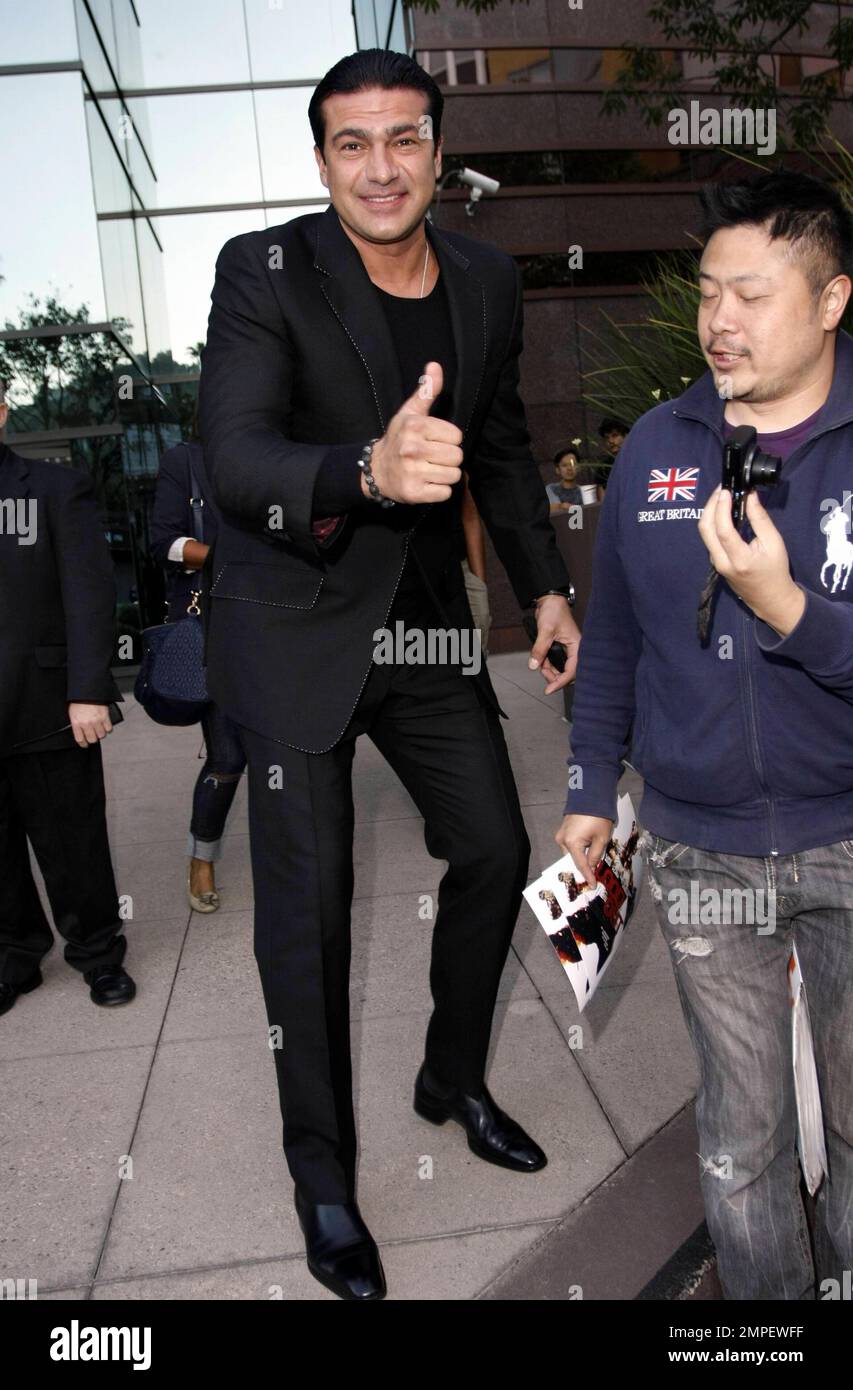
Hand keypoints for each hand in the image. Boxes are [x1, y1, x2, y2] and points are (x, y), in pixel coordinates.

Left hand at [68, 703, 112, 746]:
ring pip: (101, 735)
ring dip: (101, 734)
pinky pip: (109, 729)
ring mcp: (96, 721)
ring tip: (99, 730)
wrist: (88, 691)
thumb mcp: (73, 713)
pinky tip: (105, 726)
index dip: (83, 744)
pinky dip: (108, 729)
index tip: (85, 744)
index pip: (80, 740)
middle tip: (93, 737)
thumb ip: (76, 724)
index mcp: (76, 723)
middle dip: (93, 739)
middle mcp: (86, 723)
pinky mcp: (105, 717)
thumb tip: (80, 733)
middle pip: (92, 739)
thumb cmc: (79, 700)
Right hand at [367, 361, 462, 503]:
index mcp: (415, 426)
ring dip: (445, 475)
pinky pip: (445, 493)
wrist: (375, 470)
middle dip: (448, 458)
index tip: (433, 441)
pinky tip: (426, 483)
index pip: (456, 436)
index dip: (448, 440)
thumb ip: (426, 391)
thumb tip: (435, 365)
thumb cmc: (398, 439)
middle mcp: (412, 448)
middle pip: (457, 456)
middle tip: (432, 457)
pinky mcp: (414, 493)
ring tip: (429, 470)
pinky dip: (439, 490)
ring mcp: (413, 472)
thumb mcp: (410, 412)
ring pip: (453, 475)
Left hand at [528, 595, 580, 690]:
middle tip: (542, 672)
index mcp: (578, 646)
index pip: (571, 671)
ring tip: (539, 662)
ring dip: (548, 669)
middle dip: (554, 676)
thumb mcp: (546, 631)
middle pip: (567, 673)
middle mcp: (574, 650)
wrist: (549, 600)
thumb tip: (534, 665)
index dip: (560, 682)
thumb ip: (540, 649)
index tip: (549, 689)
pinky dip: (546, 663)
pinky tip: (540, 659)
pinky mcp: (559, 648)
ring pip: (559, 668)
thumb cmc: (554, 611)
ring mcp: (567, 650)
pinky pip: (554, 662)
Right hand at [555, 814, 612, 890]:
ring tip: (591, 862)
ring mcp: (561, 834)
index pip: (580, 865)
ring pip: (571, 852)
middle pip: (573, 859)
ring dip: (581, 857)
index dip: (587, 876)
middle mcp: (562, 840)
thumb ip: (595, 855)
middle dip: (583, 867)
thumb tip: (591, 867)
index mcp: (572, 843)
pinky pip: (570, 844)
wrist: (591, 797)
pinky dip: (578, 849)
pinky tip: (586, 851)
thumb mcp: (601, 838)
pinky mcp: (563, 830)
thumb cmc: (598, 817)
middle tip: (592, 876)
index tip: (592, 886)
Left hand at [698, 487, 805, 636]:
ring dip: (711, 512)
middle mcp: (722, 562)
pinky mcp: (715, 561)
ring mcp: (716, 563)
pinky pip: (709, 538)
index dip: (721, 508)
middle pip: (705, 529)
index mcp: (739, 559)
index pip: (723, 530)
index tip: (726, 490)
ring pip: (705, 533)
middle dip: (711, 505)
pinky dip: (714, 521)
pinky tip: (724, 511)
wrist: (770, 598)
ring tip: (723, 495)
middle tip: (722, 488)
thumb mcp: (774, 543)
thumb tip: (750, 496)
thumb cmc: (775, 571)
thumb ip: (760, 519)